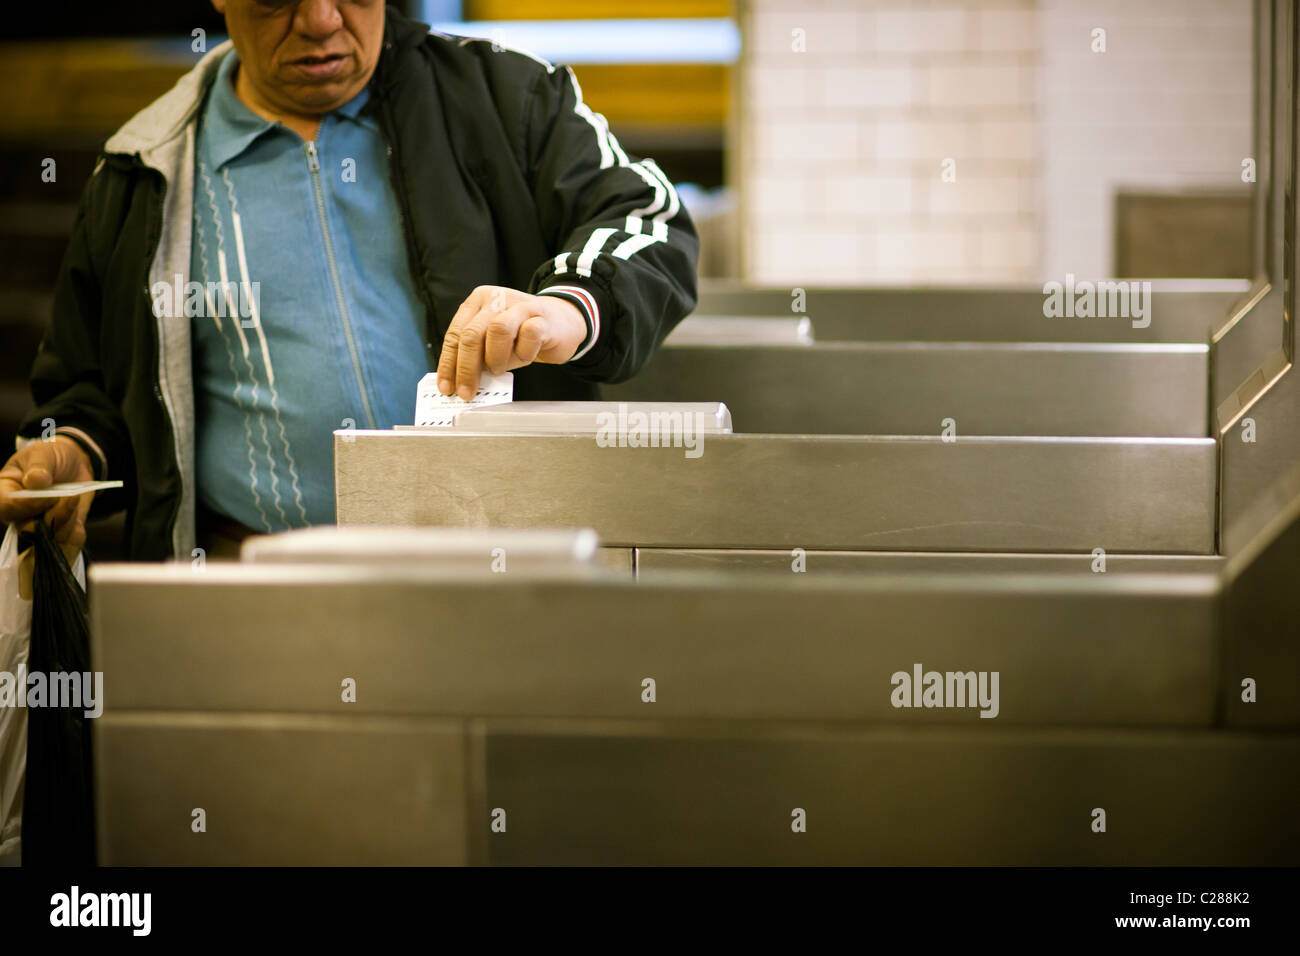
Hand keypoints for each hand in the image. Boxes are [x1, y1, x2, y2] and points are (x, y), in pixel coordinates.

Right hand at [0, 435, 95, 551]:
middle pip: (26, 528)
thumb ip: (38, 466)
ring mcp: (39, 523)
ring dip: (66, 518)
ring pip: (49, 536)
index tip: (49, 496)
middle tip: (68, 497)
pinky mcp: (60, 529)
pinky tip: (78, 508)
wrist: (74, 462)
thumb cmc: (50, 456)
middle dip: (50, 515)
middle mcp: (18, 512)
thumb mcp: (42, 453)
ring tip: (74, 497)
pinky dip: (75, 528)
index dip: (25, 506)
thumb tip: (36, 480)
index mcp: (5, 491)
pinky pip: (66, 540)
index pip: (5, 507)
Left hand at [436, 286, 587, 399]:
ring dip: (495, 358)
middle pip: (472, 334)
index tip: (447, 387)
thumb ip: (477, 355)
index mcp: (478, 302)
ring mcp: (521, 306)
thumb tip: (459, 381)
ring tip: (499, 369)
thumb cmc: (522, 335)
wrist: (562, 323)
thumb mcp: (494, 343)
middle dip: (466, 368)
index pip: (455, 334)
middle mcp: (497, 299)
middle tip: (467, 392)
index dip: (449, 363)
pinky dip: (524, 352)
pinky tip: (526, 356)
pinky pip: (529, 334)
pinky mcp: (542, 317)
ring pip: (498, 330)